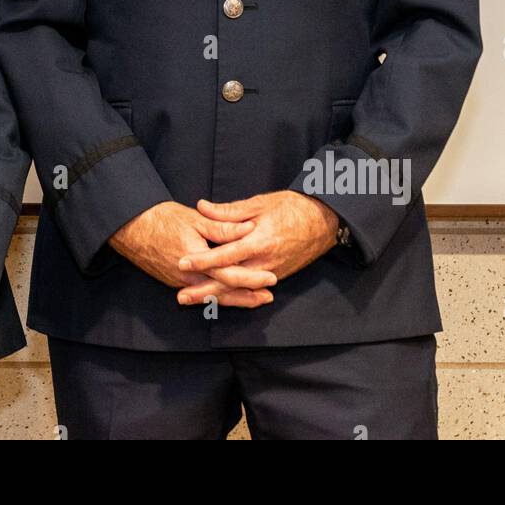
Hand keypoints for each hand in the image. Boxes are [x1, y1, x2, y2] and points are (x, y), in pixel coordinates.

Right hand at [109, 201, 276, 308]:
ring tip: (255, 300)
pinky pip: (200, 293)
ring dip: (234, 299)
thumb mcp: (196, 219)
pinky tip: (228, 296)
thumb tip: (249, 228)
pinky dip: (216, 296)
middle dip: (247, 296)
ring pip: (212, 296)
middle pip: (223, 291)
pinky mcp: (174, 282)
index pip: (229, 273)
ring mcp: (180, 282)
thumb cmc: (163, 218)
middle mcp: (188, 276)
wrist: (131, 226)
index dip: (252, 277)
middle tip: (268, 297)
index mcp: (196, 258)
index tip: (271, 278)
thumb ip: (223, 228)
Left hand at [174, 191, 338, 304]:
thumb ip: (229, 211)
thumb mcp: (259, 203)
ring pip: (240, 289)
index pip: (226, 255)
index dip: (203, 260)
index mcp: (259, 241)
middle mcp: (265, 262)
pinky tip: (218, 298)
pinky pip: (251, 289)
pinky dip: (234, 295)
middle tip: (181, 297)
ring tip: (193, 300)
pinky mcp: (277, 276)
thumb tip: (202, 207)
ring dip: (216, 296)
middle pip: (230, 281)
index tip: (182, 263)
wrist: (324, 220)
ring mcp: (272, 272)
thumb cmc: (291, 207)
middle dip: (205, 291)